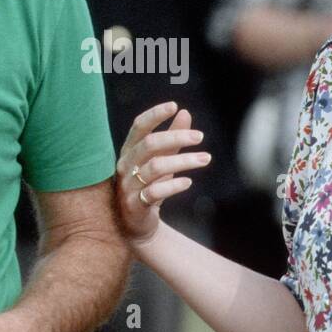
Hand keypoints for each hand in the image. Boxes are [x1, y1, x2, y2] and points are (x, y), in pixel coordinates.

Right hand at [115, 101, 210, 246]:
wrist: (135, 225)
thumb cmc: (148, 185)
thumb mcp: (160, 159)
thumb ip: (171, 137)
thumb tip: (185, 112)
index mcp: (129, 151)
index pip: (139, 127)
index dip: (154, 115)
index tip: (174, 106)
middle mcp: (125, 166)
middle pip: (149, 144)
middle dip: (176, 137)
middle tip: (200, 136)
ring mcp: (128, 186)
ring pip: (155, 167)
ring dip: (183, 161)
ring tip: (205, 159)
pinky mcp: (135, 205)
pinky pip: (154, 192)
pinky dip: (172, 186)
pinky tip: (188, 182)